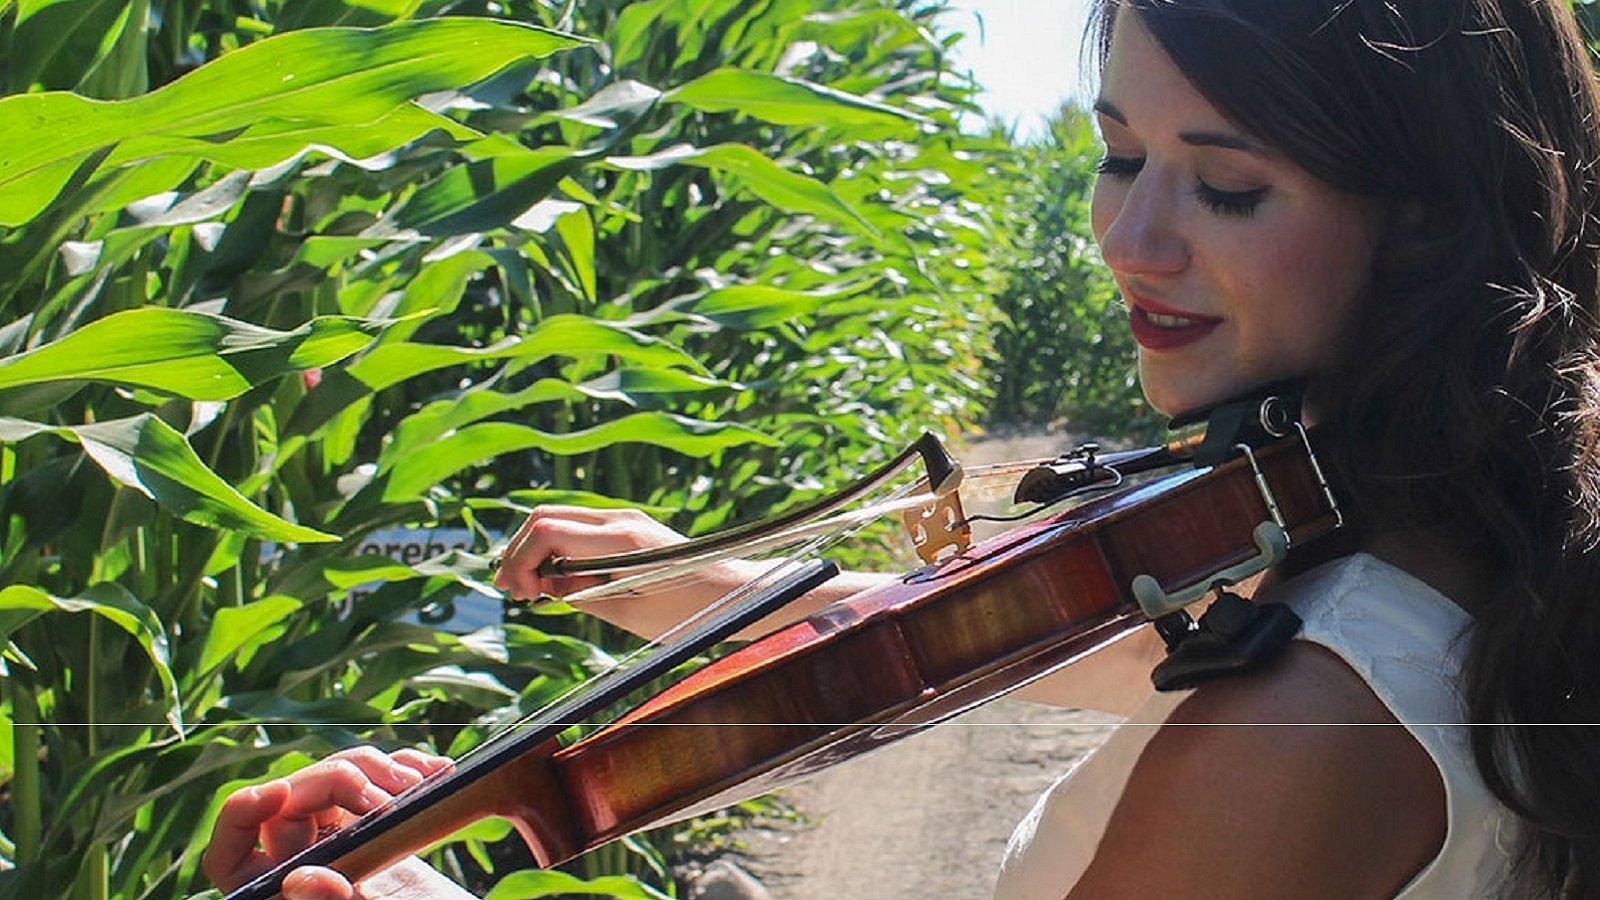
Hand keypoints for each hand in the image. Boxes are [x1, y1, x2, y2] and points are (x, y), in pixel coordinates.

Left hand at [202, 746, 466, 899]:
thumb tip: (302, 878)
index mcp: (282, 897)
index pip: (230, 856)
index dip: (239, 818)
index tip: (275, 792)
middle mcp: (305, 868)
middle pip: (293, 801)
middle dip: (338, 783)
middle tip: (385, 800)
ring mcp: (344, 848)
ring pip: (334, 782)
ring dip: (377, 770)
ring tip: (416, 786)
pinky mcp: (382, 833)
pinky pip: (380, 783)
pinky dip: (408, 769)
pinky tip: (436, 774)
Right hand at [492, 505, 688, 602]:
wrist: (736, 594)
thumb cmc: (690, 611)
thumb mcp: (627, 613)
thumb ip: (579, 594)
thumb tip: (544, 585)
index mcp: (620, 538)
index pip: (546, 530)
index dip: (521, 560)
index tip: (521, 595)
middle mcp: (620, 518)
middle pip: (545, 516)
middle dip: (520, 552)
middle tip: (514, 591)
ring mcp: (625, 518)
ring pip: (560, 519)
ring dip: (538, 550)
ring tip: (535, 589)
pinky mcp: (630, 527)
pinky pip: (580, 529)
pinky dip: (560, 550)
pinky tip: (562, 581)